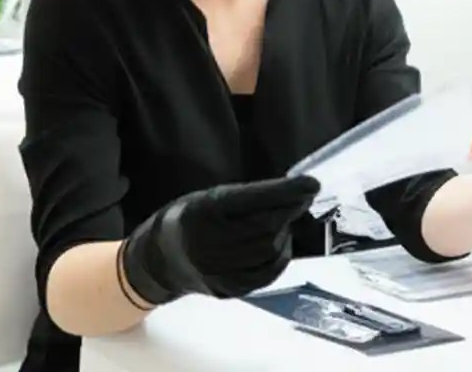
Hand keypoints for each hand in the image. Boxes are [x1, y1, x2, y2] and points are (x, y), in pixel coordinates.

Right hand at [121, 176, 319, 304]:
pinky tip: (279, 244)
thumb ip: (247, 197)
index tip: (312, 183)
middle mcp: (209, 242)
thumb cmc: (191, 218)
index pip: (254, 200)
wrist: (160, 257)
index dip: (287, 191)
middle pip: (266, 227)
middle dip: (291, 210)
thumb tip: (293, 193)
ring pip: (269, 251)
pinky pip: (266, 274)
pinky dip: (280, 257)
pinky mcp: (227, 289)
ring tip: (285, 221)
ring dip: (286, 233)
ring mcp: (217, 270)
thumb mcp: (211, 197)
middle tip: (303, 198)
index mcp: (204, 211)